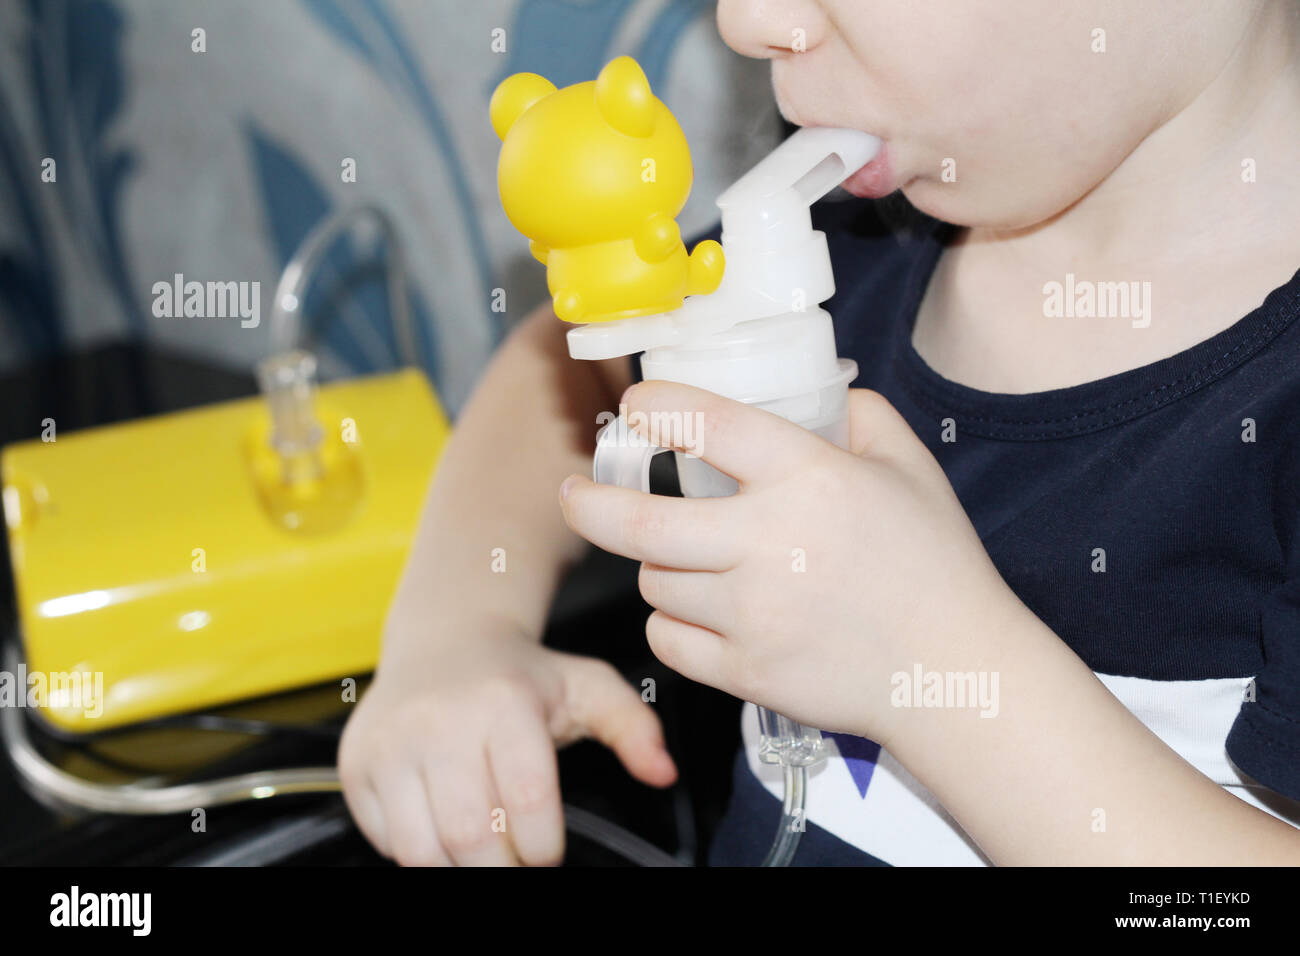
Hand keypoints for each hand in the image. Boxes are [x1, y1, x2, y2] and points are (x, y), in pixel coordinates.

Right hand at [338, 618, 676, 865]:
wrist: (444, 641)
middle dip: (503, 869)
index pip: (527, 803)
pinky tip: (443, 834)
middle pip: (473, 836)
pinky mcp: (356, 768)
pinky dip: (419, 855)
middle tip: (517, 864)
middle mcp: (438, 721)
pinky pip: (385, 842)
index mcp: (502, 703)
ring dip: (459, 870)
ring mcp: (390, 744)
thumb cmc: (521, 676)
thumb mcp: (587, 686)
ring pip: (421, 849)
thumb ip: (634, 727)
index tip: (548, 851)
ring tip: (484, 857)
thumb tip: (663, 772)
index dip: (543, 847)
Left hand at [559, 382, 1022, 747]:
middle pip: (641, 522)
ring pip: (654, 581)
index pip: (707, 425)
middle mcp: (768, 542)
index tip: (637, 405)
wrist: (955, 673)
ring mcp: (752, 613)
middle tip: (574, 490)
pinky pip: (669, 640)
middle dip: (590, 503)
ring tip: (682, 557)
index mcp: (808, 478)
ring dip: (655, 564)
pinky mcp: (746, 671)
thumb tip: (821, 392)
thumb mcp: (911, 469)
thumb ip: (863, 416)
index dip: (657, 406)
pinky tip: (697, 609)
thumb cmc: (936, 567)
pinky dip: (671, 622)